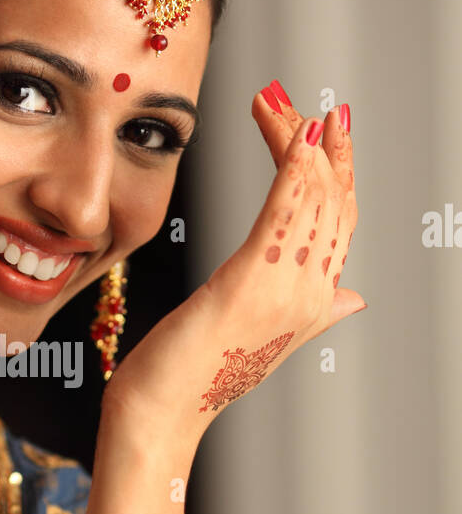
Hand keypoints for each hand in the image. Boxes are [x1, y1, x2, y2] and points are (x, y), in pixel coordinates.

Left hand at [102, 87, 362, 448]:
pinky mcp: (251, 281)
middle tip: (298, 100)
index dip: (341, 168)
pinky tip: (292, 130)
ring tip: (281, 102)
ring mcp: (286, 289)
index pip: (343, 220)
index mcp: (315, 303)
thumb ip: (315, 313)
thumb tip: (352, 297)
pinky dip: (292, 164)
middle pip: (331, 200)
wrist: (160, 412)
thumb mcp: (264, 338)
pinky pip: (283, 210)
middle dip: (318, 143)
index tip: (332, 125)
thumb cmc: (194, 376)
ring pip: (309, 195)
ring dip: (297, 139)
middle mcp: (311, 294)